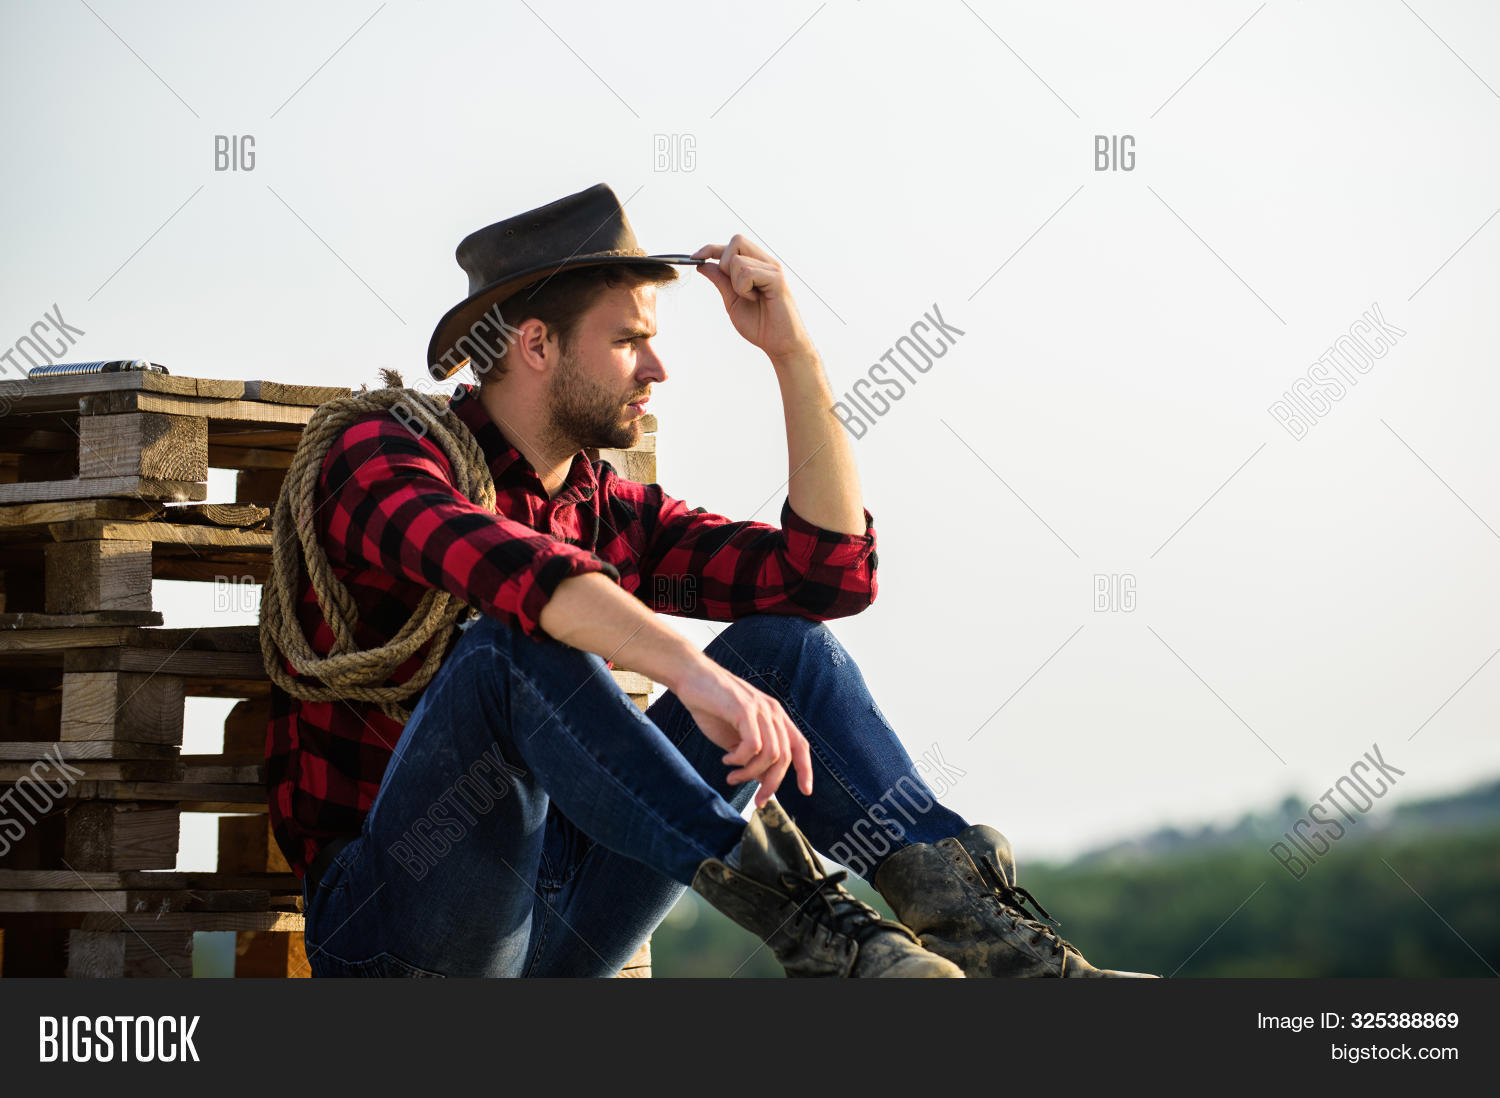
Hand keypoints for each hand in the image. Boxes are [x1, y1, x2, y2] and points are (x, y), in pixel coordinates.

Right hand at [667, 654, 813, 806]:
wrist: (692, 677)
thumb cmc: (712, 706)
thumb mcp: (736, 737)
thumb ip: (753, 755)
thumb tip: (764, 780)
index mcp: (775, 717)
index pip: (800, 745)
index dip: (805, 769)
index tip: (806, 791)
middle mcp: (773, 712)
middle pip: (786, 757)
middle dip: (772, 784)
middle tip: (757, 800)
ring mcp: (760, 709)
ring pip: (771, 754)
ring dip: (750, 773)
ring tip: (732, 776)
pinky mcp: (744, 709)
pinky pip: (753, 745)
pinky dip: (740, 760)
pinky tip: (727, 760)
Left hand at [692, 235, 813, 363]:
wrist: (781, 344)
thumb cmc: (760, 324)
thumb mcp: (732, 300)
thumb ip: (720, 281)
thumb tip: (702, 264)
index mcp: (757, 265)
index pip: (733, 245)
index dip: (711, 248)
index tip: (694, 257)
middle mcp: (766, 262)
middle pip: (736, 241)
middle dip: (724, 263)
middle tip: (734, 287)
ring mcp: (773, 268)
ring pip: (738, 260)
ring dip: (735, 284)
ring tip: (750, 298)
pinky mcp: (777, 278)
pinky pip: (747, 273)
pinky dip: (743, 289)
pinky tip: (755, 299)